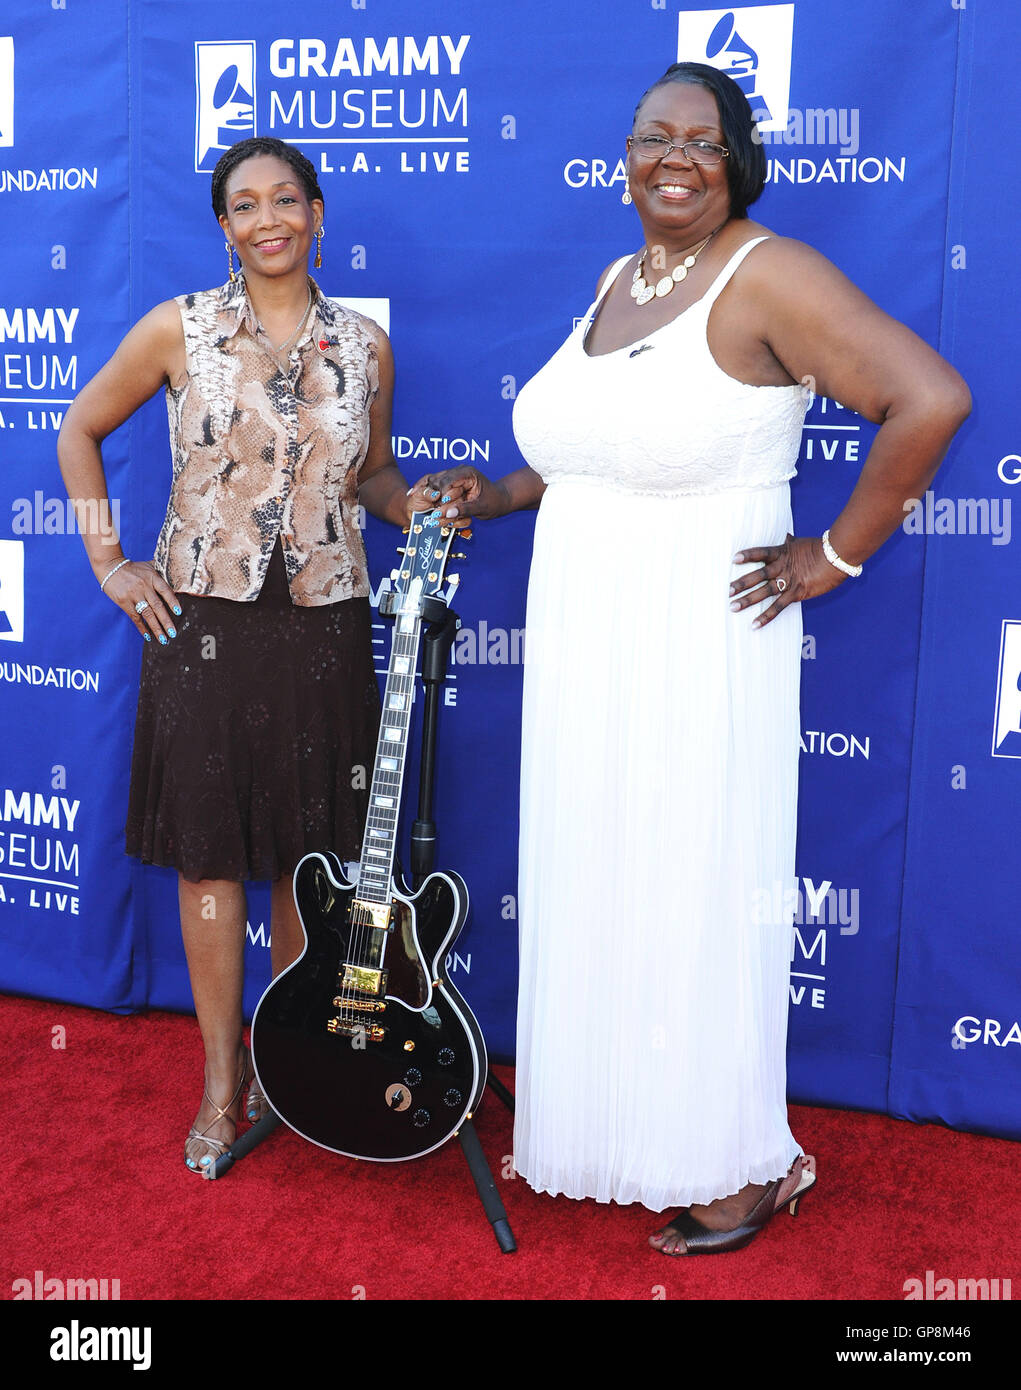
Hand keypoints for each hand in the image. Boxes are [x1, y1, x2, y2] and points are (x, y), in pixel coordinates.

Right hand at [103, 560, 181, 643]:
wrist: (110, 567)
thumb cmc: (133, 568)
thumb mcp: (149, 565)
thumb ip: (163, 571)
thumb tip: (179, 577)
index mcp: (152, 577)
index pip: (165, 590)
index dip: (172, 601)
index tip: (179, 612)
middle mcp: (144, 586)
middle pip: (157, 606)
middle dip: (166, 621)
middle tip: (173, 633)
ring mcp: (133, 595)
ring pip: (147, 614)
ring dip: (156, 628)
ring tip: (163, 639)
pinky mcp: (124, 602)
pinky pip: (135, 617)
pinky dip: (142, 627)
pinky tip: (148, 636)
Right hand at [406, 466, 501, 526]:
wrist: (500, 499)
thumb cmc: (494, 502)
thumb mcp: (481, 508)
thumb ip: (465, 509)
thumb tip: (448, 513)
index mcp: (468, 473)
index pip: (447, 482)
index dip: (439, 495)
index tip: (434, 509)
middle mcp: (459, 471)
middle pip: (438, 481)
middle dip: (432, 496)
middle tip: (424, 507)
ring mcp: (454, 475)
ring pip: (435, 482)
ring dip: (428, 494)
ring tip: (414, 497)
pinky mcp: (450, 482)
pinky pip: (436, 485)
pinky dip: (428, 491)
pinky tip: (413, 492)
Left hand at [729, 534, 845, 629]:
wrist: (839, 557)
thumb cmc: (824, 549)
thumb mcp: (803, 544)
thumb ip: (791, 543)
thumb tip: (786, 536)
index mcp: (783, 552)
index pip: (761, 553)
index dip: (747, 555)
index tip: (733, 559)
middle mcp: (782, 567)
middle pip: (758, 575)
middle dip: (741, 583)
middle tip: (726, 590)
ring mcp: (789, 580)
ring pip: (764, 592)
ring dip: (747, 600)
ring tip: (733, 606)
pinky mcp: (797, 593)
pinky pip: (778, 607)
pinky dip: (766, 616)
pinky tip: (754, 625)